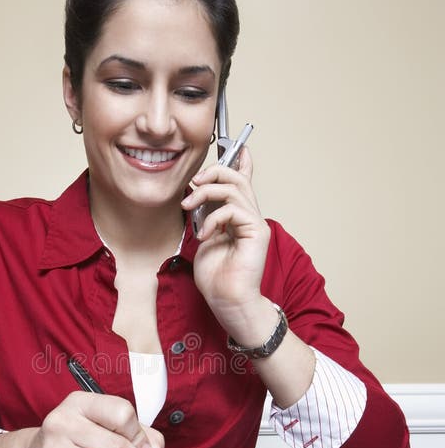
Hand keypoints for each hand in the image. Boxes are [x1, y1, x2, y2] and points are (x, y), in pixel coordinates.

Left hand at [182, 147, 270, 339]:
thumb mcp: (204, 239)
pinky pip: (233, 210)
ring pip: (233, 188)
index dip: (239, 161)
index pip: (244, 181)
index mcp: (239, 217)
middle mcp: (250, 216)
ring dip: (206, 193)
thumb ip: (205, 217)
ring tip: (190, 207)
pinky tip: (204, 235)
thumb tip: (197, 197)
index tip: (233, 145)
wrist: (228, 302)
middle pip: (236, 177)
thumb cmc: (217, 278)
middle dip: (212, 173)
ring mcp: (255, 223)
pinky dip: (213, 218)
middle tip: (192, 185)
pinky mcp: (256, 232)